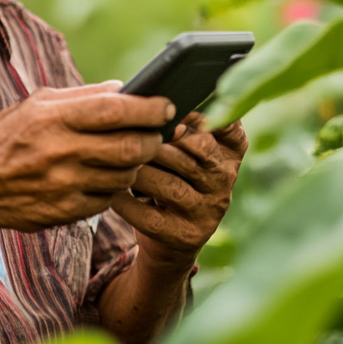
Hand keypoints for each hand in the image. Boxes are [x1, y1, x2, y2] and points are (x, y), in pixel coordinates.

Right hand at [0, 82, 172, 235]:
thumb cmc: (6, 137)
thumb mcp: (36, 105)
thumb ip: (82, 97)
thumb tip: (125, 89)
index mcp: (52, 117)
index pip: (116, 110)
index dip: (149, 108)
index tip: (167, 105)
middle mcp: (60, 151)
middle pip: (129, 147)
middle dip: (153, 139)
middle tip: (157, 134)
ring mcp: (64, 185)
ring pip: (124, 175)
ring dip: (135, 164)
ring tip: (131, 153)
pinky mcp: (66, 212)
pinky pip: (108, 199)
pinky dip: (114, 187)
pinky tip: (106, 176)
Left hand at [110, 113, 246, 269]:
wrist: (170, 237)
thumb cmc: (172, 176)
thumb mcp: (186, 152)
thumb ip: (180, 127)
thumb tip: (151, 106)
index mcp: (228, 153)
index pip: (231, 128)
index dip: (204, 115)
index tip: (175, 112)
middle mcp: (224, 181)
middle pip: (199, 150)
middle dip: (163, 140)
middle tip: (135, 135)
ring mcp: (207, 211)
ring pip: (172, 185)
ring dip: (140, 172)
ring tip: (117, 162)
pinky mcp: (184, 235)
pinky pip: (151, 217)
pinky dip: (127, 203)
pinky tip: (112, 192)